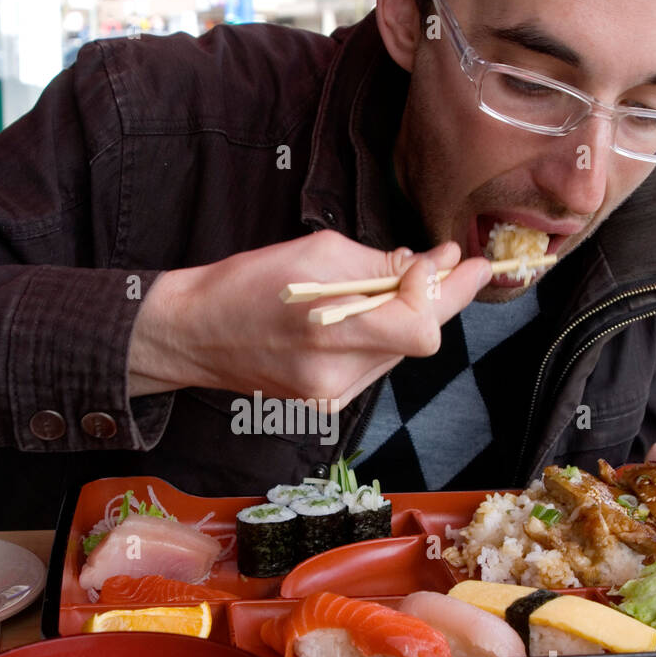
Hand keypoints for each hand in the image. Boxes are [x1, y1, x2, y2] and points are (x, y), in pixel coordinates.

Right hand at [127, 231, 493, 408]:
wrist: (194, 333)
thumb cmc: (248, 282)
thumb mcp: (318, 252)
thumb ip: (382, 264)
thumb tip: (435, 264)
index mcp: (331, 331)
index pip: (420, 325)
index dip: (445, 292)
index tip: (457, 259)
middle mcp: (337, 375)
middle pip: (420, 342)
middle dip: (442, 300)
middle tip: (462, 267)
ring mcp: (332, 396)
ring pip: (400, 353)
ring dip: (409, 316)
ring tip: (397, 284)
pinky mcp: (326, 404)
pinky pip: (374, 365)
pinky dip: (380, 336)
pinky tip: (365, 316)